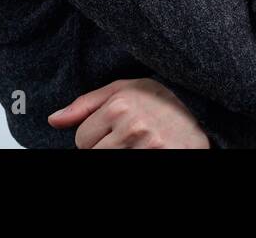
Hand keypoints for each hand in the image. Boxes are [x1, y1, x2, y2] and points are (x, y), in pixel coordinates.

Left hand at [47, 78, 210, 148]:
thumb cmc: (160, 99)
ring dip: (119, 155)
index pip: (81, 139)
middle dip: (106, 147)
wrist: (202, 111)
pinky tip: (145, 150)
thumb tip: (54, 120)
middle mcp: (133, 127)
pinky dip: (134, 159)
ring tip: (137, 143)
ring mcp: (148, 148)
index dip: (95, 135)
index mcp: (120, 105)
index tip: (115, 128)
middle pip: (92, 155)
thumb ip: (85, 104)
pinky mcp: (161, 159)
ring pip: (108, 162)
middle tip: (128, 137)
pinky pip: (126, 166)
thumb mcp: (123, 90)